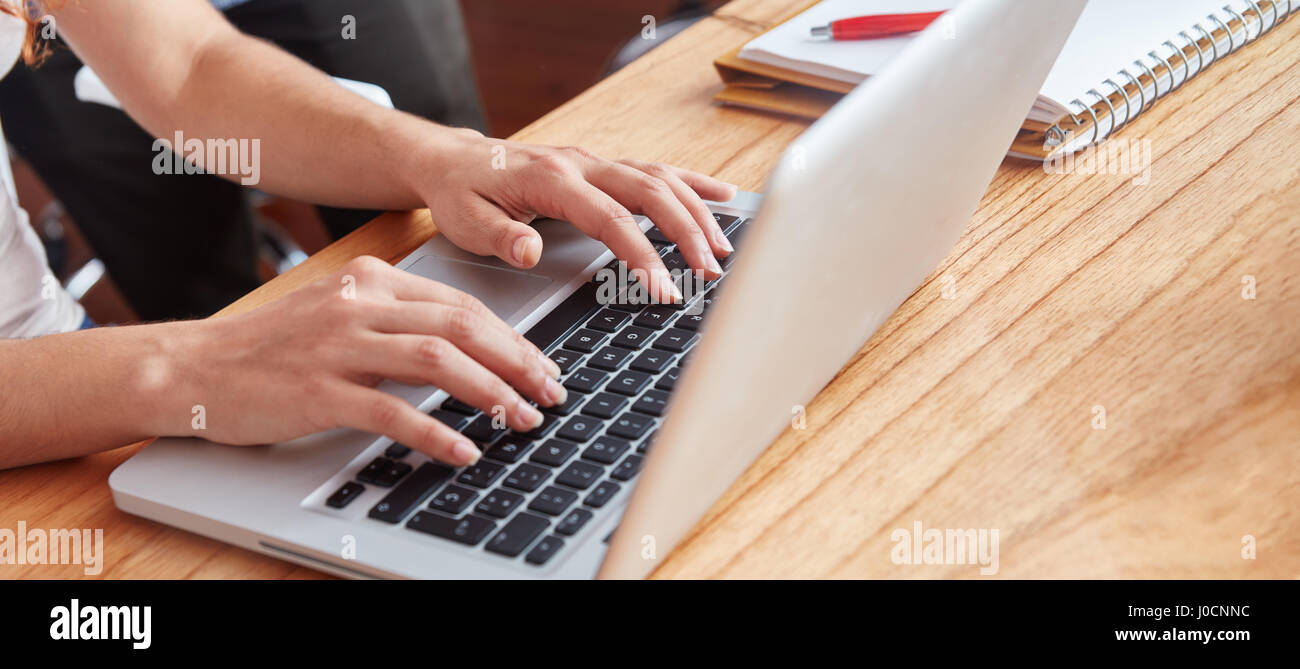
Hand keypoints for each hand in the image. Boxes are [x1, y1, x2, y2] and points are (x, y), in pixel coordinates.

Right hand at [168, 257, 564, 465]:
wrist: (193, 368)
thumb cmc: (271, 348)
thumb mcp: (340, 314)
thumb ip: (398, 322)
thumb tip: (469, 349)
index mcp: (371, 280)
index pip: (462, 304)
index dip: (513, 338)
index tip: (542, 366)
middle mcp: (360, 304)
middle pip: (462, 327)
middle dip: (518, 362)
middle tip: (550, 394)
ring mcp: (337, 345)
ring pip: (437, 361)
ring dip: (490, 393)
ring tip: (520, 420)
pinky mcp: (317, 390)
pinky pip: (391, 410)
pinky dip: (435, 432)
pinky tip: (462, 451)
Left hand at [416, 131, 737, 302]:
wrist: (452, 160)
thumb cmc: (460, 192)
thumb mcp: (465, 221)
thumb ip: (500, 238)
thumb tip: (530, 251)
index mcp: (551, 178)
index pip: (608, 219)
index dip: (641, 254)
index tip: (664, 288)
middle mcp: (581, 163)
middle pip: (649, 191)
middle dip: (686, 232)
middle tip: (709, 272)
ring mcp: (595, 162)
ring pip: (660, 179)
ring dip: (697, 211)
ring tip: (722, 249)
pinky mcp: (602, 167)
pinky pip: (656, 170)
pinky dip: (692, 183)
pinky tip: (723, 196)